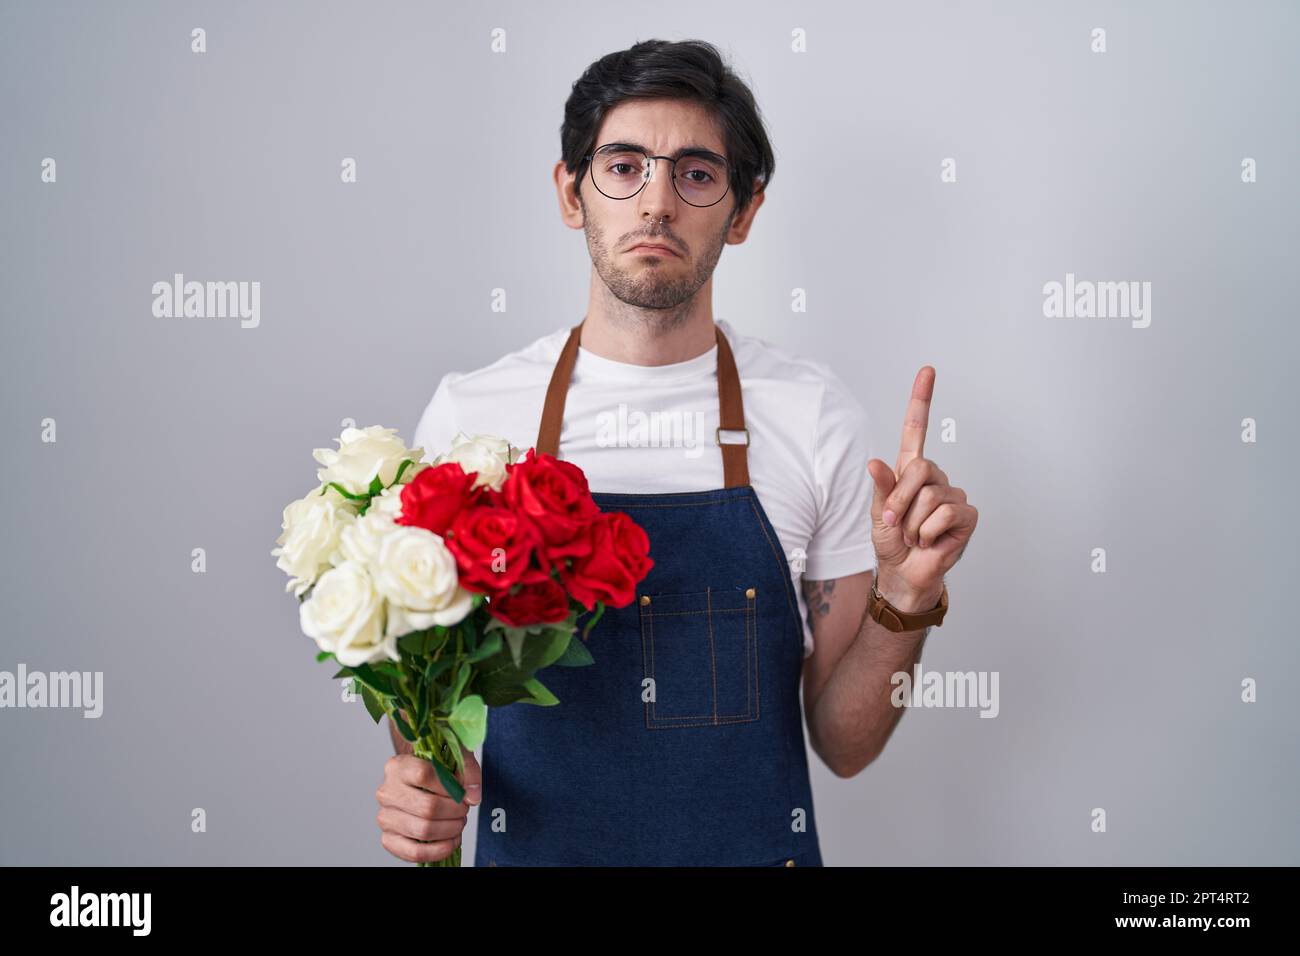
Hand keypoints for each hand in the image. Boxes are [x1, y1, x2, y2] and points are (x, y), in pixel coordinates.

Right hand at [376, 744, 480, 863]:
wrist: (415, 785)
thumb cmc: (433, 771)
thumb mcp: (453, 757)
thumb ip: (467, 770)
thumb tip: (472, 797)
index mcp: (398, 766)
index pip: (424, 775)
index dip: (449, 786)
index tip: (462, 791)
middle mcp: (387, 792)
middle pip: (428, 807)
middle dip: (455, 811)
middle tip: (463, 810)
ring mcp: (386, 817)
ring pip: (424, 830)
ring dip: (450, 830)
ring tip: (458, 823)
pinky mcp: (389, 839)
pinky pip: (415, 853)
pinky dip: (439, 850)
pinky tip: (450, 841)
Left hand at [867, 366, 977, 611]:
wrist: (906, 573)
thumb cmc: (892, 542)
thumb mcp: (878, 515)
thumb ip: (880, 489)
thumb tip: (874, 462)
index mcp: (910, 471)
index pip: (918, 428)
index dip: (922, 400)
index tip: (928, 371)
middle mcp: (934, 478)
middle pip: (919, 470)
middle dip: (900, 500)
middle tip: (896, 523)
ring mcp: (953, 495)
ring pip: (930, 497)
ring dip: (913, 523)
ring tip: (914, 535)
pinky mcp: (968, 515)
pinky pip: (946, 515)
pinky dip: (930, 533)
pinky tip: (931, 541)